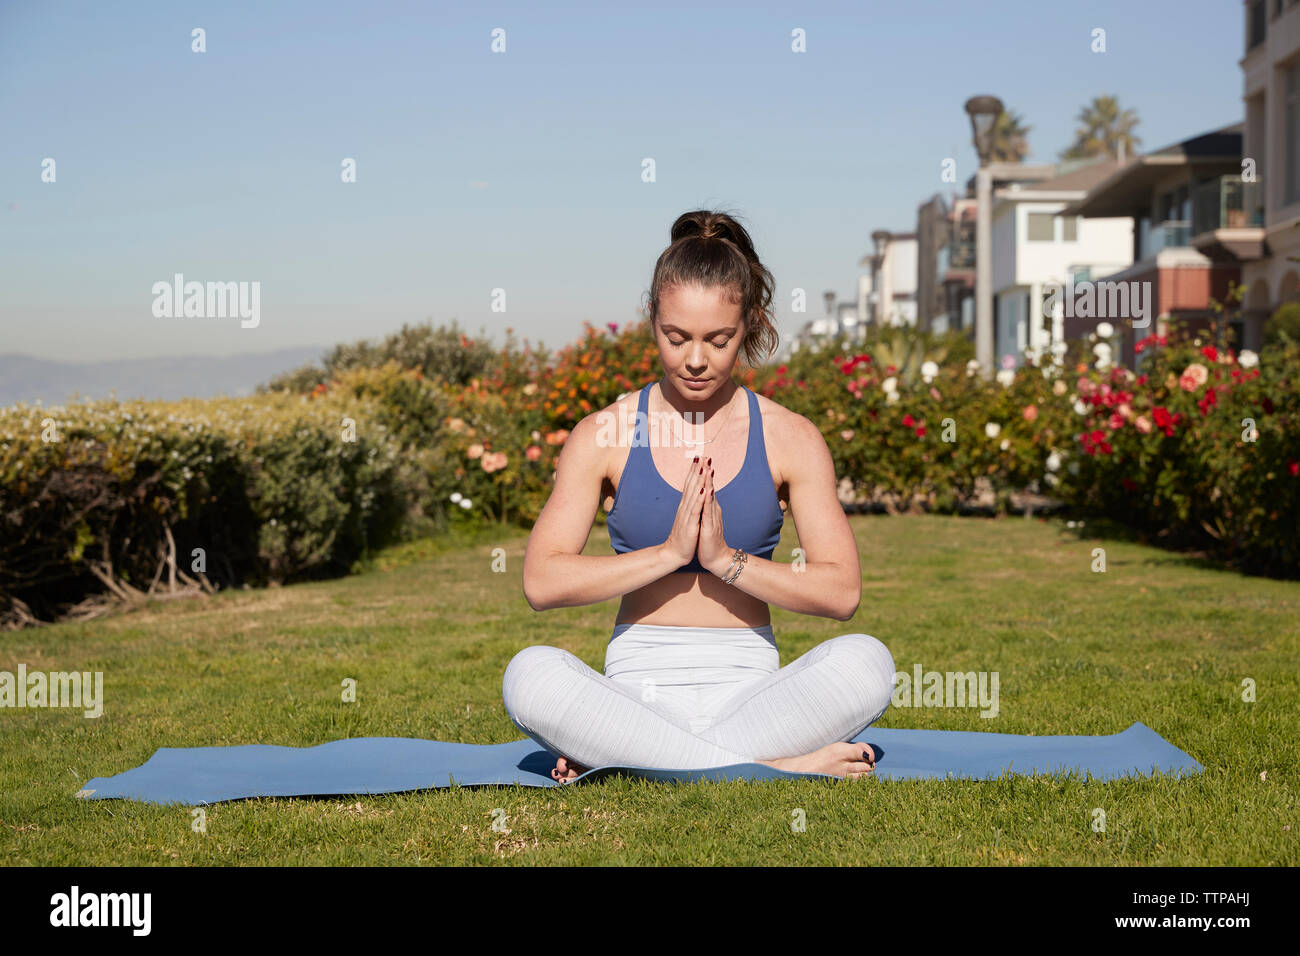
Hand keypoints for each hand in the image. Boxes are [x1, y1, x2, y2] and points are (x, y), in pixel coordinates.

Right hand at [659, 454, 707, 566]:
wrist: (674, 553)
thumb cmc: (683, 537)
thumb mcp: (687, 519)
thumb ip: (690, 507)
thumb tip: (694, 496)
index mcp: (685, 505)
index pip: (690, 484)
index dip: (694, 471)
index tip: (699, 458)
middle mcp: (684, 506)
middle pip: (691, 485)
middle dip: (697, 470)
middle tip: (702, 455)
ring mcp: (686, 515)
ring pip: (694, 493)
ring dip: (699, 479)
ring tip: (704, 466)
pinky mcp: (690, 524)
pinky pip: (696, 509)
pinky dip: (700, 499)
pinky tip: (704, 489)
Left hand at [697, 460, 733, 576]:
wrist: (716, 559)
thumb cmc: (709, 540)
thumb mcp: (705, 520)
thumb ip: (706, 508)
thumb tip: (704, 496)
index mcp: (709, 508)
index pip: (706, 488)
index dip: (703, 474)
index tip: (701, 459)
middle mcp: (712, 510)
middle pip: (709, 488)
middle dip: (707, 472)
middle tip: (706, 457)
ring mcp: (712, 518)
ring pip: (710, 497)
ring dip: (709, 482)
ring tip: (708, 469)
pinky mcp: (709, 527)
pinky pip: (708, 512)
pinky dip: (708, 500)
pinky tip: (708, 491)